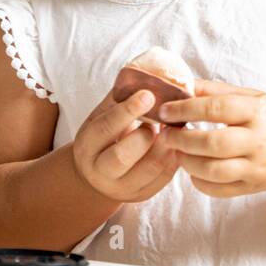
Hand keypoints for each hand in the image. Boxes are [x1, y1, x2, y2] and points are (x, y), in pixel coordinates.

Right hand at [71, 87, 180, 203]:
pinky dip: (174, 157)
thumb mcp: (102, 116)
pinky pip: (163, 178)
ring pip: (149, 170)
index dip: (128, 110)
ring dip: (166, 145)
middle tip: (159, 120)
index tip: (149, 94)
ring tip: (175, 128)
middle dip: (145, 135)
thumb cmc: (103, 136)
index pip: (106, 127)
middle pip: (122, 156)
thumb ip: (119, 97)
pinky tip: (178, 142)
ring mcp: (121, 188)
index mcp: (87, 145)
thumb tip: (144, 70)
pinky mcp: (141, 195)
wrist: (96, 174)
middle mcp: (99, 171)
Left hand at [155, 79, 265, 196]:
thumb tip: (182, 83)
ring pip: (214, 171)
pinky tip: (193, 170)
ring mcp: (257, 167)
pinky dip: (199, 182)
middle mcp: (259, 141)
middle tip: (165, 134)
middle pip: (213, 143)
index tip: (165, 111)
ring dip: (187, 162)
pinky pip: (220, 190)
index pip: (217, 108)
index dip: (186, 109)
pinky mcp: (253, 186)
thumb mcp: (253, 96)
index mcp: (258, 112)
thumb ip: (217, 91)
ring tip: (177, 152)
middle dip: (182, 139)